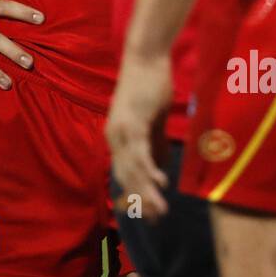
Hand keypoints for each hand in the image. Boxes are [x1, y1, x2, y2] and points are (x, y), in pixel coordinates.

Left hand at [105, 51, 172, 220]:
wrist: (146, 56)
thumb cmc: (150, 84)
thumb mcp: (154, 120)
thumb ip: (155, 144)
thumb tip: (159, 169)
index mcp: (118, 137)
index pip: (124, 173)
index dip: (136, 194)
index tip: (150, 214)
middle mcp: (114, 136)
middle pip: (126, 176)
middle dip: (142, 200)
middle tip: (157, 220)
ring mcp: (121, 129)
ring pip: (132, 169)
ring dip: (146, 192)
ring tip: (160, 210)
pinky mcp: (133, 121)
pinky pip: (140, 151)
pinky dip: (148, 169)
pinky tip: (159, 183)